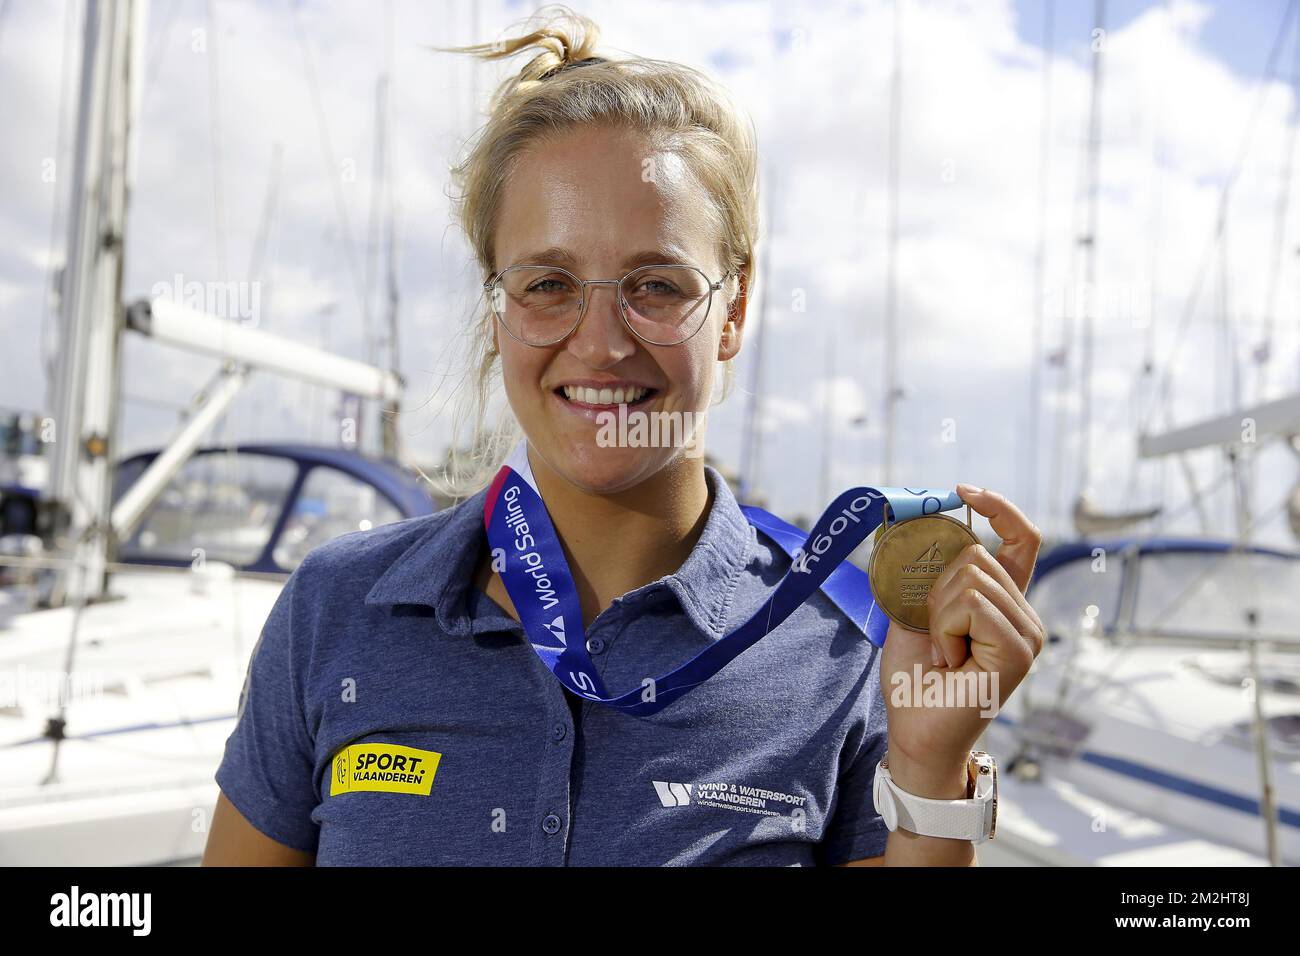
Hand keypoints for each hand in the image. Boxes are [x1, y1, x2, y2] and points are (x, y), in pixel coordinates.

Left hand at [879, 484, 1044, 796]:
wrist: (915, 731)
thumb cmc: (914, 679)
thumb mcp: (911, 612)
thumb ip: (923, 573)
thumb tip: (910, 521)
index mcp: (1002, 601)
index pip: (1019, 540)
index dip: (998, 508)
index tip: (965, 489)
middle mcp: (1022, 613)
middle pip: (975, 554)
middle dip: (935, 587)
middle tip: (933, 635)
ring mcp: (1027, 631)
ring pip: (970, 577)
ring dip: (938, 612)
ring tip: (943, 651)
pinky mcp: (1021, 649)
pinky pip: (972, 604)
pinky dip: (946, 628)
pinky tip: (950, 660)